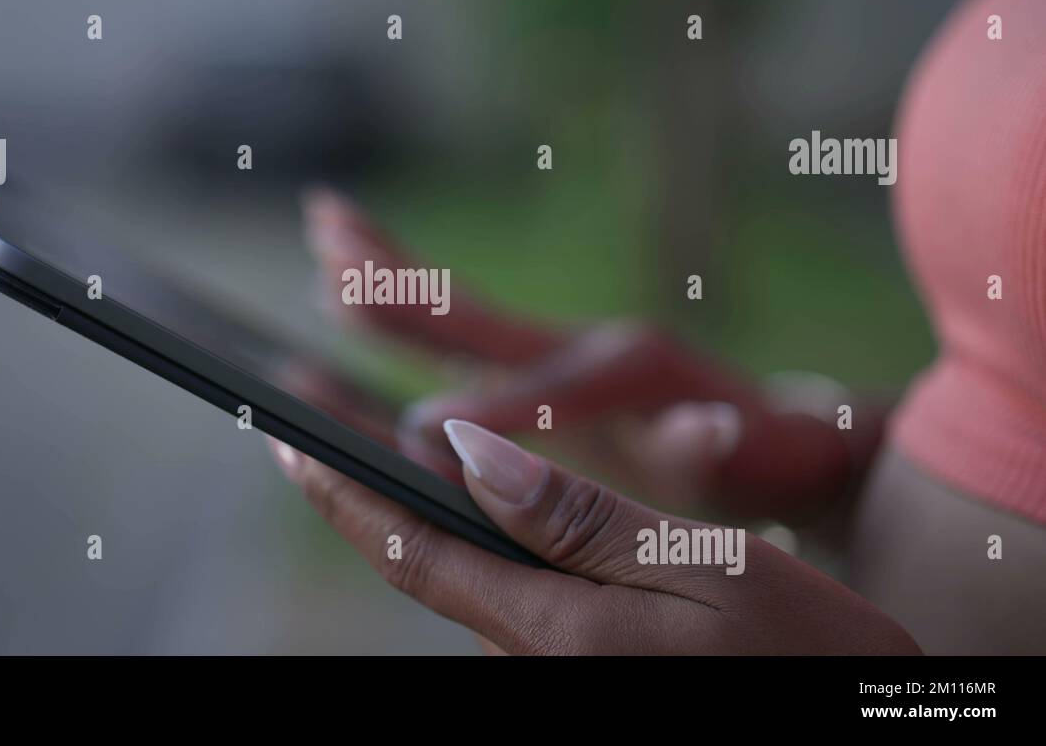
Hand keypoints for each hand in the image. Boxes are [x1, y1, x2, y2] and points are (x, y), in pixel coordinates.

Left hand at [266, 420, 919, 654]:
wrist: (855, 724)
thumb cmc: (801, 654)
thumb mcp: (701, 567)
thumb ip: (578, 519)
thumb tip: (468, 452)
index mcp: (551, 627)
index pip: (412, 550)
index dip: (342, 495)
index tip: (286, 440)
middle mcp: (532, 656)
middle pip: (423, 560)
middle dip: (358, 490)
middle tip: (298, 424)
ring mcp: (552, 666)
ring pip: (461, 576)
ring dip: (409, 510)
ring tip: (364, 445)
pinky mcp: (579, 667)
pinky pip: (503, 594)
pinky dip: (466, 539)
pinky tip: (467, 506)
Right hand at [303, 188, 886, 520]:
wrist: (779, 434)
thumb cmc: (763, 457)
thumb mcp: (748, 460)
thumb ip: (711, 446)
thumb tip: (708, 431)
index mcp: (621, 370)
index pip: (539, 390)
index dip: (484, 411)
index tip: (417, 430)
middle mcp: (575, 349)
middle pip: (473, 316)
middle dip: (402, 282)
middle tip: (327, 233)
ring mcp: (552, 354)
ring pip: (453, 312)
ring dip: (388, 271)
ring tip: (325, 226)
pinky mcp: (538, 369)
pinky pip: (455, 335)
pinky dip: (403, 310)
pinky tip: (353, 297)